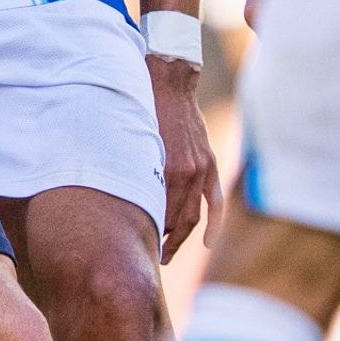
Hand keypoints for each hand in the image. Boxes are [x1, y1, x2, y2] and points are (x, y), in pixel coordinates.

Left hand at [147, 53, 217, 258]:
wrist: (168, 85)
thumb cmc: (142, 113)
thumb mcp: (131, 145)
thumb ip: (135, 174)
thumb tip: (125, 203)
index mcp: (163, 171)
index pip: (158, 216)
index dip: (149, 234)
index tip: (136, 246)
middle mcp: (184, 174)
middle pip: (175, 221)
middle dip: (163, 242)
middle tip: (150, 256)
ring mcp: (199, 170)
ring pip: (194, 216)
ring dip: (182, 237)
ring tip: (167, 252)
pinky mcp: (208, 163)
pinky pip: (214, 201)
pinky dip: (212, 224)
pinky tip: (207, 243)